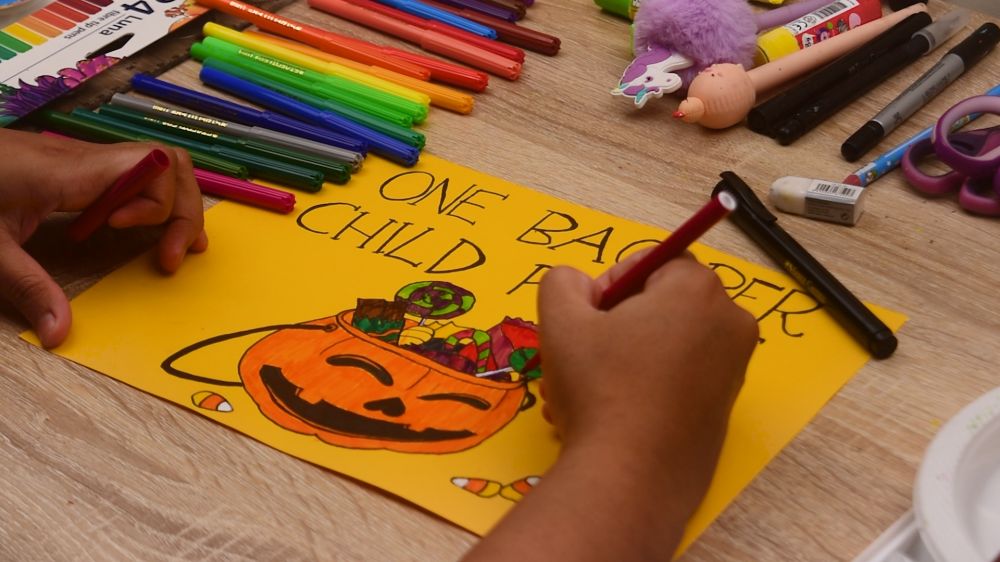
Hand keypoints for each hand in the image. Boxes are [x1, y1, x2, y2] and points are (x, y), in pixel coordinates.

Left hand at [0, 130, 207, 347]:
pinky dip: (153, 200)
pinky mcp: (76, 168)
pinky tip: (139, 230)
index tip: (122, 234)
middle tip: (172, 256)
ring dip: (175, 203)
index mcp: (70, 172)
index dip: (158, 204)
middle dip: (184, 209)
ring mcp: (83, 160)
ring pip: (160, 164)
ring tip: (172, 244)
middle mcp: (86, 159)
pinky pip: (136, 174)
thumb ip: (28, 288)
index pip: (152, 167)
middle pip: (170, 163)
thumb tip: (62, 335)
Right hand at [466, 253, 756, 561]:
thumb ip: (562, 281)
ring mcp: (734, 368)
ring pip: (669, 341)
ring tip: (595, 388)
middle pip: (663, 302)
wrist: (629, 478)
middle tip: (589, 355)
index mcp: (698, 289)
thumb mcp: (560, 320)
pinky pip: (683, 375)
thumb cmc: (599, 390)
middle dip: (620, 322)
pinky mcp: (726, 407)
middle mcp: (730, 322)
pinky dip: (651, 383)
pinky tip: (617, 410)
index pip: (649, 262)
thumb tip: (578, 286)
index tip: (590, 321)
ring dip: (629, 355)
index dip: (610, 287)